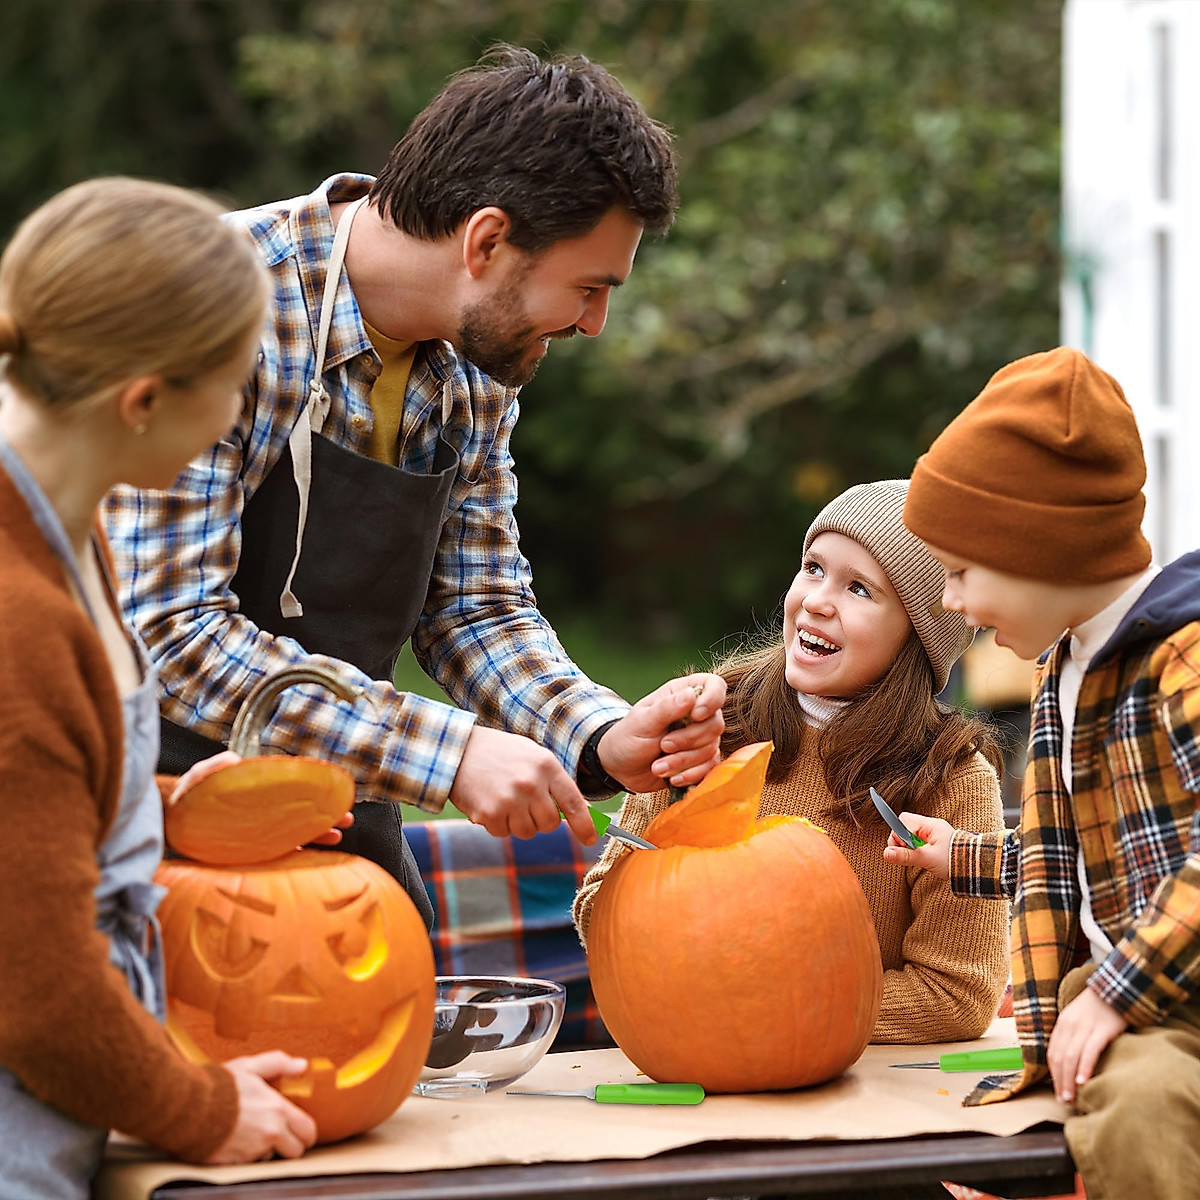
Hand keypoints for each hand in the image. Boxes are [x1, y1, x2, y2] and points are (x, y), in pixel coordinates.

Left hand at [168, 751, 352, 844]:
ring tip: (338, 835)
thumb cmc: (187, 795)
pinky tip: (313, 856)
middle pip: (301, 815)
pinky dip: (297, 855)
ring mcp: (258, 835)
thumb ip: (215, 768)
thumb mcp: (200, 777)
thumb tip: (234, 759)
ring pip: (295, 835)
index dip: (315, 796)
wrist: (169, 820)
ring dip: (317, 835)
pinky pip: (278, 856)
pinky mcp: (249, 853)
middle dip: (326, 816)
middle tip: (347, 818)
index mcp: (259, 795)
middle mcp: (263, 814)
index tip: (334, 796)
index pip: (293, 794)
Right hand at [204, 1051, 316, 1163]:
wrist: (185, 1107)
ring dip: (267, 1150)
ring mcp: (251, 1151)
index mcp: (277, 1109)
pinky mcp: (234, 1163)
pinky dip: (247, 1156)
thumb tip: (302, 1066)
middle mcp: (269, 1133)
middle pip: (295, 1151)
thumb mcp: (250, 1065)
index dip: (307, 1133)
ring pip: (271, 1158)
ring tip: (252, 1132)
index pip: (307, 1131)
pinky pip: (249, 1164)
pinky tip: (237, 1140)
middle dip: (291, 1145)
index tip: (302, 1132)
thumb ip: (279, 1063)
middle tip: (282, 1136)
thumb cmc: (217, 1085)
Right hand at [449, 725, 595, 844]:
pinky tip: (490, 803)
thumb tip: (577, 812)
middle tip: (526, 805)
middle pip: (550, 824)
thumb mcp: (532, 755)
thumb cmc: (499, 753)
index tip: (591, 838)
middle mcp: (531, 783)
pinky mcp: (490, 814)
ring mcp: (510, 800)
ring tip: (505, 800)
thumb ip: (553, 781)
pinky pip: (503, 833)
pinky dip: (498, 824)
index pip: (574, 802)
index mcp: (546, 765)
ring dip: (518, 823)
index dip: (585, 825)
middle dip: (541, 820)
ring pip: (527, 832)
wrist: (458, 750)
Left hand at [595, 673, 725, 795]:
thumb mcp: (642, 721)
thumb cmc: (628, 737)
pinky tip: (672, 778)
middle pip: (715, 724)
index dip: (713, 699)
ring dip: (683, 761)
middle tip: (663, 745)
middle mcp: (695, 714)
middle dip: (689, 740)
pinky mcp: (700, 761)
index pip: (714, 685)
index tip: (696, 715)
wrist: (620, 767)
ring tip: (658, 766)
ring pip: (711, 748)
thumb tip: (690, 695)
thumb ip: (666, 708)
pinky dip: (690, 775)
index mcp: (682, 694)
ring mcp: (699, 738)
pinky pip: (710, 768)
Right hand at [881, 813, 953, 878]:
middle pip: (905, 826)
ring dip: (910, 847)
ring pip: (911, 835)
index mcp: (930, 825)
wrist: (977, 867)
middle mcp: (931, 826)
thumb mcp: (928, 859)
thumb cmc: (955, 861)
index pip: (904, 820)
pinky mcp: (935, 842)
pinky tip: (923, 858)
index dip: (899, 834)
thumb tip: (886, 854)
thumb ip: (906, 856)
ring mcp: (933, 834)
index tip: (903, 848)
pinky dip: (917, 850)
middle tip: (910, 854)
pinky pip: (918, 842)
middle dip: (902, 841)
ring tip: (919, 858)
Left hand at [1047, 987, 1126, 1102]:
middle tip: (1063, 1100)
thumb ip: (1072, 1037)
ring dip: (1068, 1079)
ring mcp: (1085, 1027)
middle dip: (1059, 1081)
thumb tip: (1070, 1063)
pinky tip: (1083, 1081)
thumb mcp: (1078, 1019)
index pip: (1052, 1053)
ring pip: (1071, 1057)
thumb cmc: (1098, 1009)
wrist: (1116, 989)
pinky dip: (1084, 1067)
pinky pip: (1089, 1051)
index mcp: (1062, 1024)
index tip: (1056, 1090)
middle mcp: (1069, 1025)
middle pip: (1059, 1058)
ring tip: (1070, 1097)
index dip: (1053, 1074)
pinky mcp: (1102, 1030)